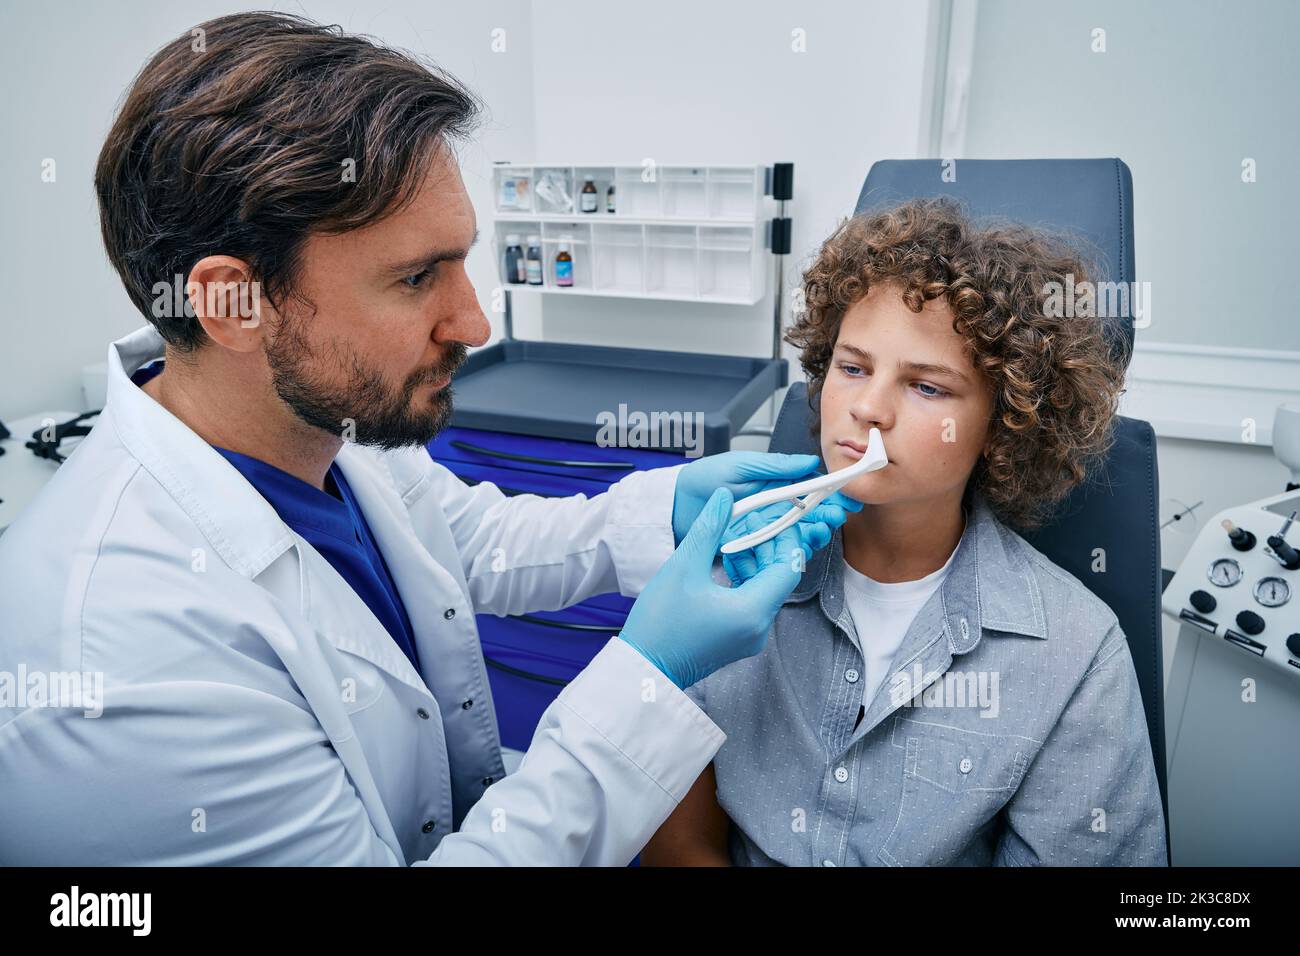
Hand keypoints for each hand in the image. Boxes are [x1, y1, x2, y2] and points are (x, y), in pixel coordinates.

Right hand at [620, 487, 814, 689]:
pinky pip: (753, 602)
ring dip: (753, 561)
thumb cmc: (659, 624)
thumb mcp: (683, 566)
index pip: (789, 566)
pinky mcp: (738, 639)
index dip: (782, 536)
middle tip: (744, 522)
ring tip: (727, 543)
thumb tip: (726, 497)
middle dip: (765, 545)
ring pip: (766, 588)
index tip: (767, 516)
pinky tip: (722, 565)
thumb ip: (709, 528)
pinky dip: (745, 580)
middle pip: (779, 576)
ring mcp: (750, 636)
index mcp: (753, 611)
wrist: (642, 669)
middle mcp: (760, 627)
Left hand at [672, 451, 862, 555]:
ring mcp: (763, 529)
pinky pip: (776, 552)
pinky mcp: (752, 549)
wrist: (675, 507)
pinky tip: (798, 548)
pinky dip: (790, 551)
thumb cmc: (704, 480)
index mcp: (774, 486)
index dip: (829, 494)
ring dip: (812, 534)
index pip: (809, 489)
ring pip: (797, 535)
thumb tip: (807, 461)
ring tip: (819, 532)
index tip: (845, 497)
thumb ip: (774, 466)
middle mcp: (772, 508)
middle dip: (825, 517)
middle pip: (808, 515)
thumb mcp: (740, 466)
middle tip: (835, 518)